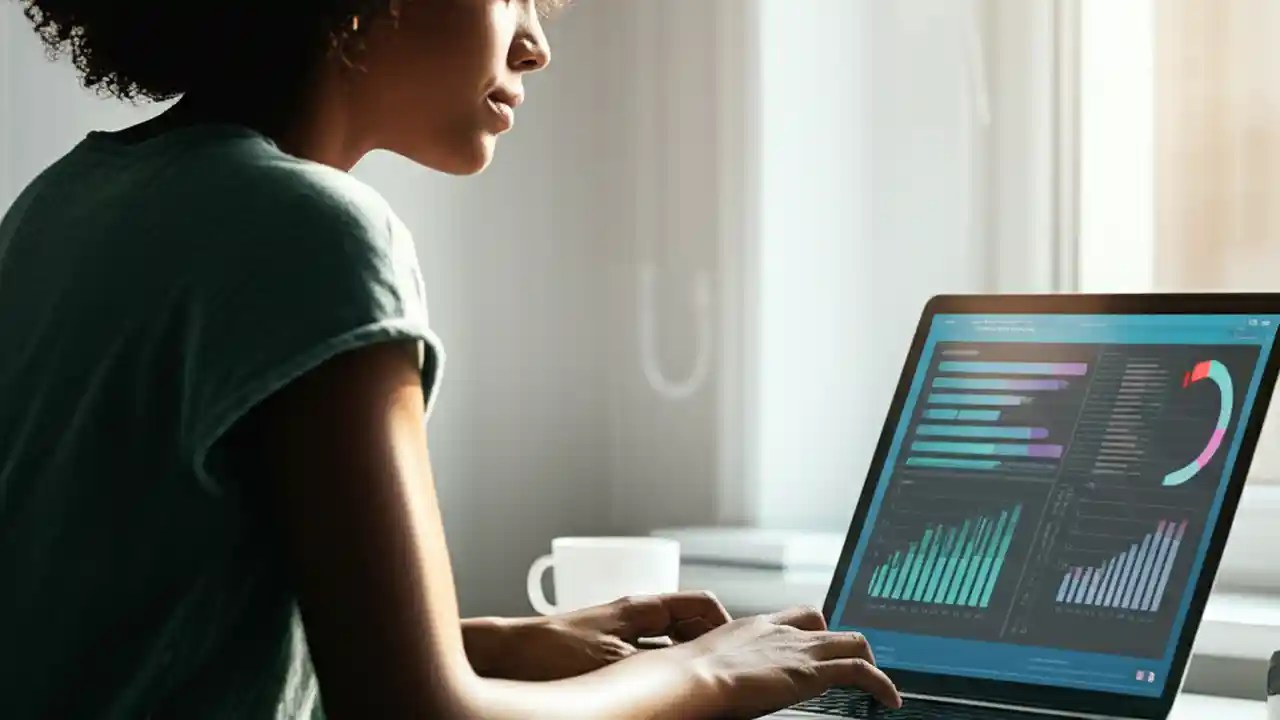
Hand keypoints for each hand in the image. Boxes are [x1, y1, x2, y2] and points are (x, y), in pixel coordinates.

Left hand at [466, 591, 732, 680]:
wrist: (508, 654)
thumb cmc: (553, 653)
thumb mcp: (618, 663)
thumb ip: (660, 663)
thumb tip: (693, 670)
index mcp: (642, 607)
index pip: (702, 604)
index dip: (724, 625)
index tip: (734, 651)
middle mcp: (633, 614)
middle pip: (689, 622)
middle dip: (708, 644)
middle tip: (720, 672)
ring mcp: (618, 630)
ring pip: (668, 640)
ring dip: (685, 658)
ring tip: (693, 683)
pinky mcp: (604, 648)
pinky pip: (647, 655)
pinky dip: (660, 668)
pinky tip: (656, 689)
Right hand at [669, 605, 901, 718]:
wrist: (696, 678)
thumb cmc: (691, 678)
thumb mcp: (709, 666)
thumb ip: (723, 669)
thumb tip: (712, 687)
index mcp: (754, 627)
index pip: (793, 617)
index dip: (811, 630)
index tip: (815, 646)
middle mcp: (780, 630)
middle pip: (823, 622)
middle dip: (838, 641)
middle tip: (846, 664)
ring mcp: (799, 647)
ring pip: (851, 641)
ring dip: (866, 660)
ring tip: (875, 683)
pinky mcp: (813, 670)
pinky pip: (860, 670)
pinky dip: (881, 683)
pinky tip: (889, 699)